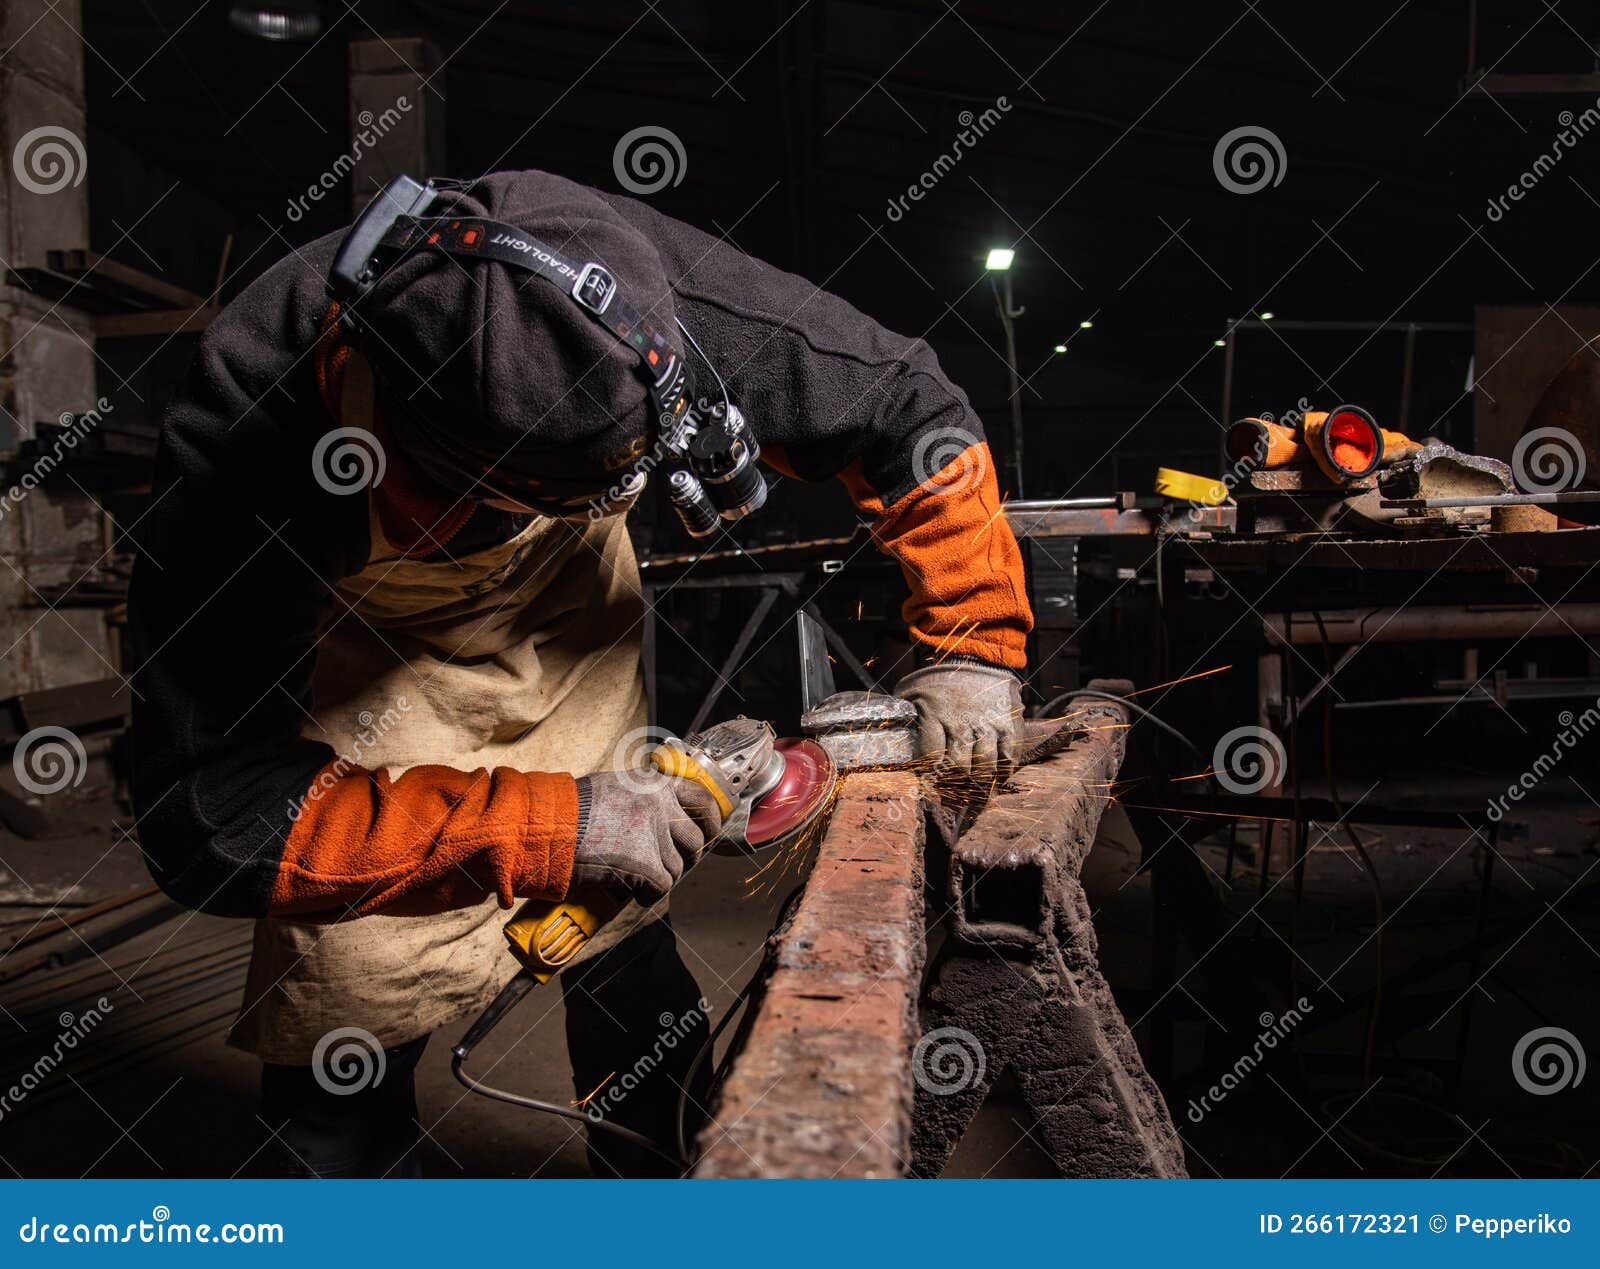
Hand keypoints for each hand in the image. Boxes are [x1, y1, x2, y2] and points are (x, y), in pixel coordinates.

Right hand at [570, 769, 724, 903]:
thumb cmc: (571, 810)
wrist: (549, 828)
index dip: (710, 820)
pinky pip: (661, 887)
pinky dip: (647, 893)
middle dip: (686, 857)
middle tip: (668, 865)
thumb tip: (660, 816)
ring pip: (677, 867)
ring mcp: (655, 834)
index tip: (708, 832)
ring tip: (634, 876)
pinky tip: (629, 889)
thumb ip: (642, 798)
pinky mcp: (648, 864)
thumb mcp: (614, 788)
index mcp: (655, 783)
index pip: (703, 798)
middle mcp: (661, 805)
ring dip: (660, 877)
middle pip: (696, 839)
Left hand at [894, 659, 1022, 799]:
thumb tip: (883, 740)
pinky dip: (1003, 773)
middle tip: (954, 804)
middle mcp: (962, 721)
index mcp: (934, 714)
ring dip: (980, 789)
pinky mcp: (1009, 723)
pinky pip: (1009, 756)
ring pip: (985, 767)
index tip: (930, 791)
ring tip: (976, 801)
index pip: (931, 757)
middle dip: (955, 790)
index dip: (931, 779)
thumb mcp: (911, 693)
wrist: (974, 657)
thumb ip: (903, 718)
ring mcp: (988, 723)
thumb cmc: (936, 681)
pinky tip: (997, 781)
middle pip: (959, 767)